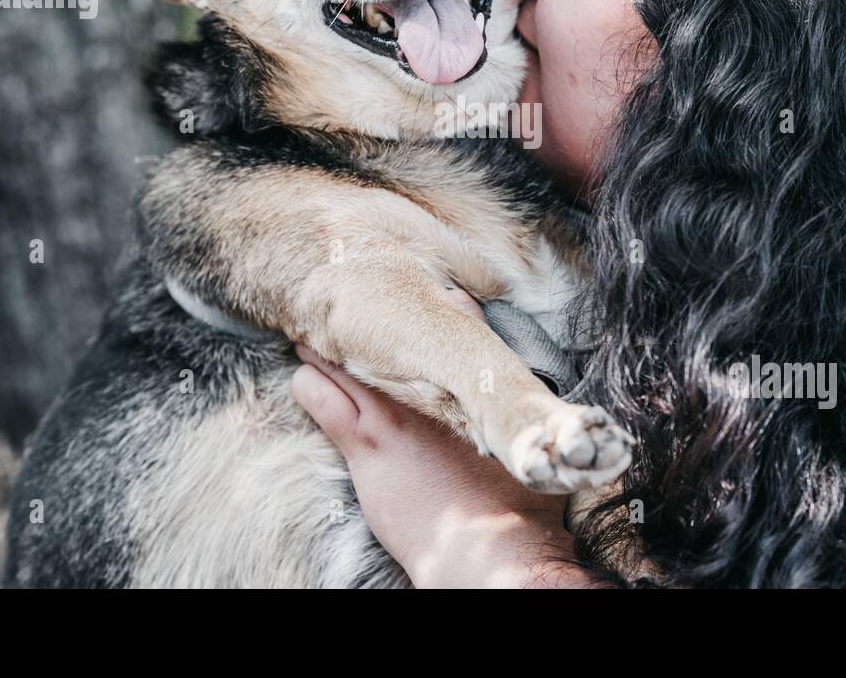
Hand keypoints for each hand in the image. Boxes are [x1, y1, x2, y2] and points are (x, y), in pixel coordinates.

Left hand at [290, 291, 604, 587]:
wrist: (491, 549)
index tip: (408, 296)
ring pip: (346, 359)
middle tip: (346, 304)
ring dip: (325, 348)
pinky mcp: (367, 445)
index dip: (430, 303)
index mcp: (476, 382)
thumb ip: (523, 413)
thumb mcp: (529, 446)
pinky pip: (321, 399)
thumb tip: (542, 406)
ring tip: (310, 337)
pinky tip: (303, 376)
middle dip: (367, 318)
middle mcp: (434, 386)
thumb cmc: (518, 506)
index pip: (455, 317)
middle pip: (388, 331)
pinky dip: (309, 383)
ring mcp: (396, 412)